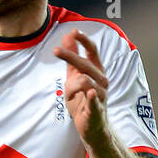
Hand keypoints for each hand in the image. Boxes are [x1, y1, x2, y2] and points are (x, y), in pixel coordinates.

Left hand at [52, 28, 108, 147]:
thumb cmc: (83, 101)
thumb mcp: (75, 77)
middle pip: (85, 63)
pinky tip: (89, 92)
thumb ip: (72, 58)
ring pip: (84, 80)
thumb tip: (68, 36)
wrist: (92, 127)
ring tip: (69, 95)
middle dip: (70, 56)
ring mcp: (101, 94)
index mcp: (96, 71)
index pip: (92, 51)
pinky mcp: (97, 109)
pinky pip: (94, 100)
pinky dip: (91, 97)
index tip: (73, 31)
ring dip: (71, 87)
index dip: (84, 40)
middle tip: (56, 50)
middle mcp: (101, 80)